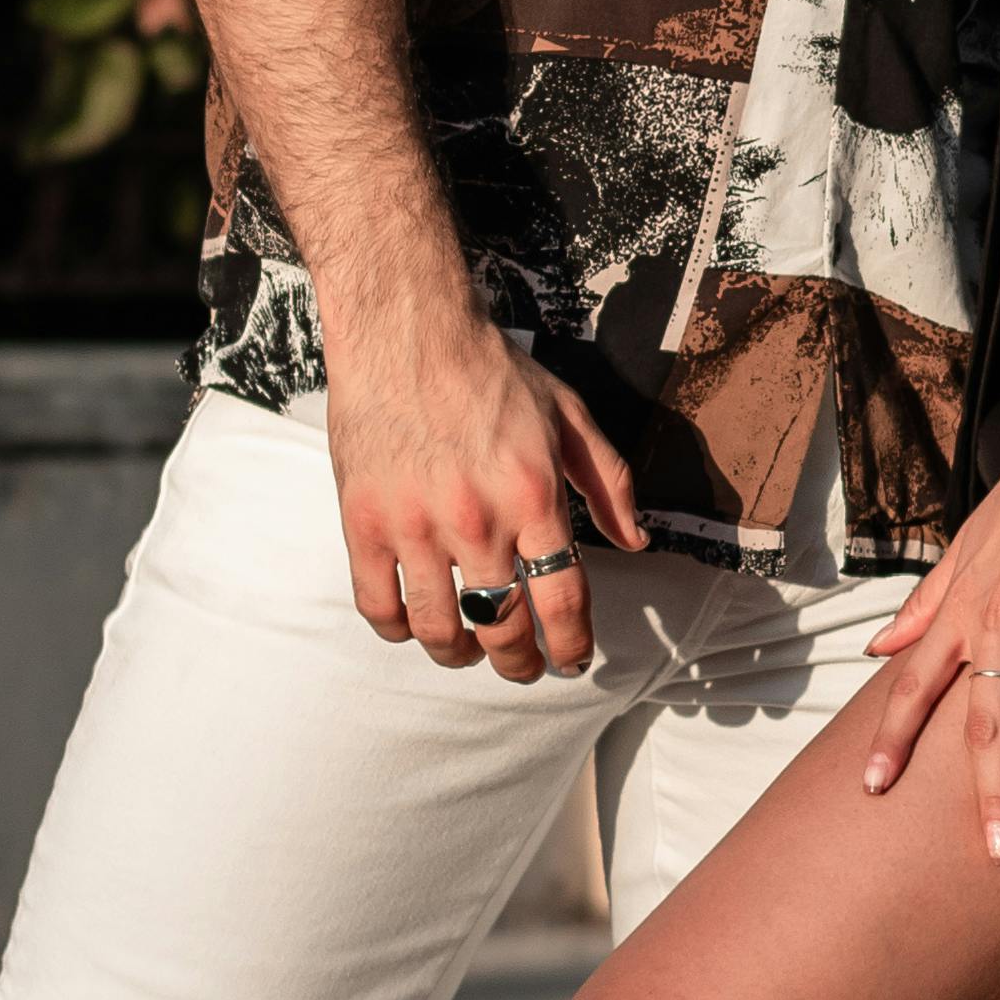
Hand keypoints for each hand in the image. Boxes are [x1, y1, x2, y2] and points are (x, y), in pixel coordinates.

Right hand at [324, 290, 646, 676]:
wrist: (407, 332)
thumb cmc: (490, 371)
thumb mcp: (570, 416)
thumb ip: (609, 483)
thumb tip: (635, 540)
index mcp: (533, 496)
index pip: (562, 599)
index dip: (573, 644)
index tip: (573, 659)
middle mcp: (477, 520)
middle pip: (503, 626)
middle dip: (519, 662)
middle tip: (523, 667)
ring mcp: (415, 526)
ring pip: (439, 629)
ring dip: (460, 655)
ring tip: (470, 651)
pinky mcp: (364, 523)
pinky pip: (378, 606)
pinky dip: (398, 630)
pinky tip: (415, 625)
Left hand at [859, 364, 999, 864]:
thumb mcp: (963, 548)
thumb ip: (923, 605)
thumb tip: (875, 648)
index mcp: (962, 610)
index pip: (914, 684)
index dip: (891, 736)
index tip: (868, 788)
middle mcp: (999, 622)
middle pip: (988, 725)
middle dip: (989, 795)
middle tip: (993, 855)